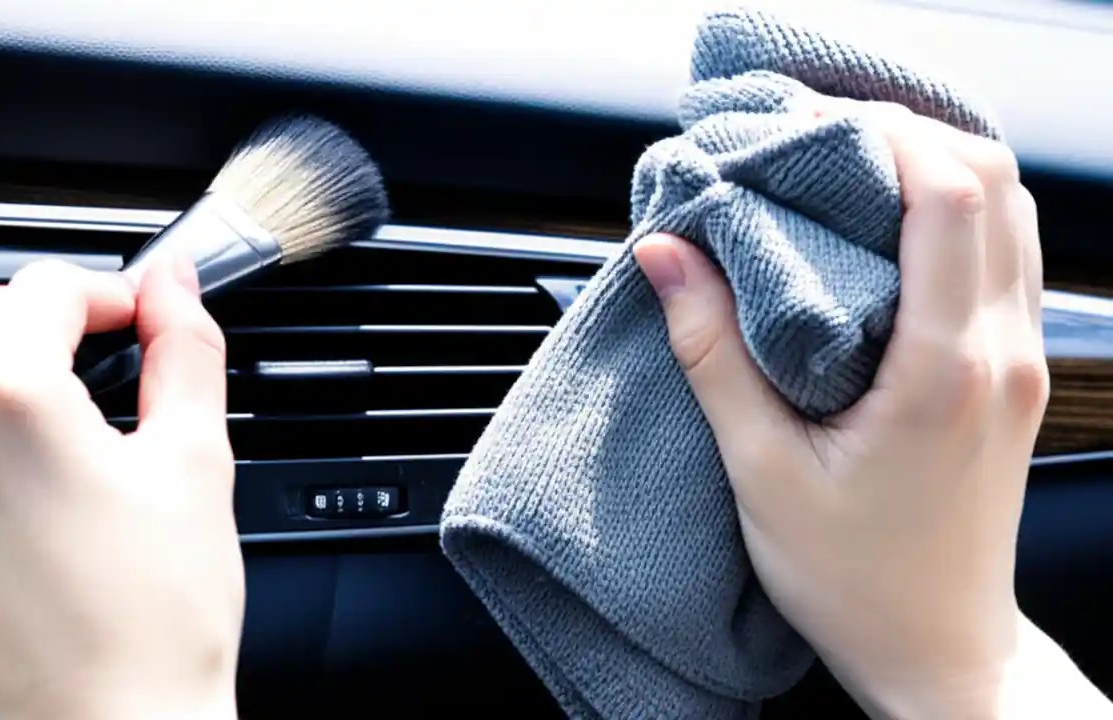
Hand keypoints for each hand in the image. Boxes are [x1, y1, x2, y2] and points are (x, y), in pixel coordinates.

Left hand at [0, 257, 242, 719]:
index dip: (105, 292)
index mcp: (2, 400)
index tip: (135, 317)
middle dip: (17, 304)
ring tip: (19, 384)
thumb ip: (186, 352)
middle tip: (74, 339)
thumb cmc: (154, 621)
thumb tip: (176, 288)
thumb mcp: (195, 462)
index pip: (43, 288)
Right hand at [635, 103, 1109, 716]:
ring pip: (1013, 214)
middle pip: (994, 184)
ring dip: (938, 172)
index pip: (948, 200)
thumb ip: (713, 352)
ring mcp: (1022, 364)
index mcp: (942, 371)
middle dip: (909, 137)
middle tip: (823, 141)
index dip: (884, 138)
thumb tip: (668, 256)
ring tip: (851, 174)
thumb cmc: (853, 579)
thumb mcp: (760, 470)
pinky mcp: (1016, 377)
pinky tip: (891, 232)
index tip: (810, 131)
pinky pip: (1007, 259)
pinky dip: (958, 217)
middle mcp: (1002, 354)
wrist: (937, 651)